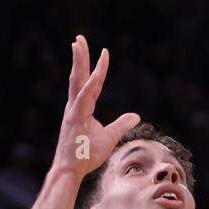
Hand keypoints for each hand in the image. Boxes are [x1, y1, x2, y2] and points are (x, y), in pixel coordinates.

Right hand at [53, 35, 139, 181]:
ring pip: (77, 82)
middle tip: (79, 38)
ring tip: (78, 44)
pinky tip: (95, 74)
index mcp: (82, 107)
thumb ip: (122, 124)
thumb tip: (136, 116)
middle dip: (79, 57)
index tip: (103, 52)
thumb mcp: (110, 137)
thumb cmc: (86, 155)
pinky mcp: (73, 119)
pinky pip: (83, 99)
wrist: (71, 170)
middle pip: (78, 76)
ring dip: (79, 62)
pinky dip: (89, 86)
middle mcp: (75, 106)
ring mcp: (72, 111)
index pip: (91, 84)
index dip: (96, 68)